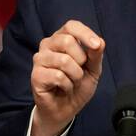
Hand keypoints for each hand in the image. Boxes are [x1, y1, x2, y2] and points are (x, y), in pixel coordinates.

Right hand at [30, 20, 104, 135]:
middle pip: (67, 41)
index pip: (71, 26)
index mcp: (61, 38)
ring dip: (75, 76)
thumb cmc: (77, 86)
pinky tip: (63, 88)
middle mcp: (48, 45)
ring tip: (71, 82)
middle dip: (81, 60)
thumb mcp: (93, 69)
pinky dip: (67, 85)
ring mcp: (39, 59)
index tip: (97, 45)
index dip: (85, 34)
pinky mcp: (36, 75)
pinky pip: (58, 76)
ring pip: (64, 60)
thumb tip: (99, 42)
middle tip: (79, 72)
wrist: (66, 109)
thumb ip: (96, 54)